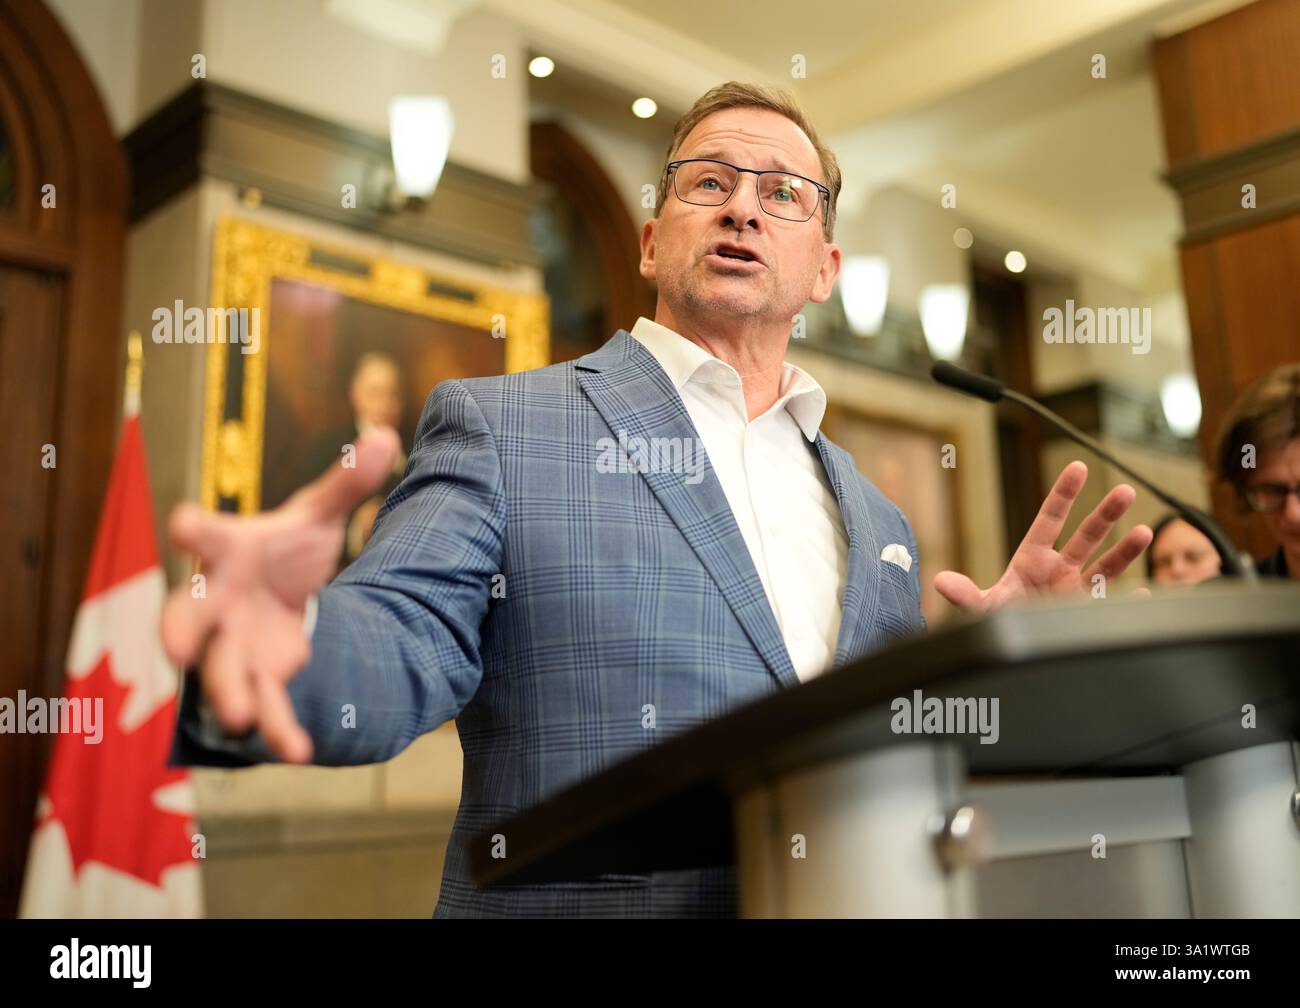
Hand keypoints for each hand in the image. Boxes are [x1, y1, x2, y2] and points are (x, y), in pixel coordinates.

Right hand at [160, 426, 400, 762]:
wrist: (282, 590)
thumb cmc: (286, 547)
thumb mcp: (318, 515)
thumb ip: (347, 484)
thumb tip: (388, 435)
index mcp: (230, 551)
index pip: (206, 536)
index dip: (195, 529)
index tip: (185, 523)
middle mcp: (218, 600)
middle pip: (190, 616)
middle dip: (181, 630)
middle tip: (175, 648)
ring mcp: (232, 642)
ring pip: (221, 671)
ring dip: (228, 694)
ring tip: (241, 720)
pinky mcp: (257, 674)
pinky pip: (262, 704)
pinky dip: (279, 727)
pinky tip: (300, 750)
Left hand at [933, 460, 1152, 613]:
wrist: (1012, 648)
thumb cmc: (997, 619)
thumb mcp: (981, 607)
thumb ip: (965, 595)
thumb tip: (941, 582)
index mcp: (1033, 558)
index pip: (1050, 519)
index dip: (1063, 494)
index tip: (1078, 466)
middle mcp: (1060, 570)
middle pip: (1087, 536)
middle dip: (1106, 514)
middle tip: (1126, 491)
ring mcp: (1076, 591)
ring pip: (1106, 566)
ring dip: (1125, 550)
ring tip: (1145, 532)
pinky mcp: (1087, 614)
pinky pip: (1111, 605)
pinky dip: (1129, 602)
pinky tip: (1146, 594)